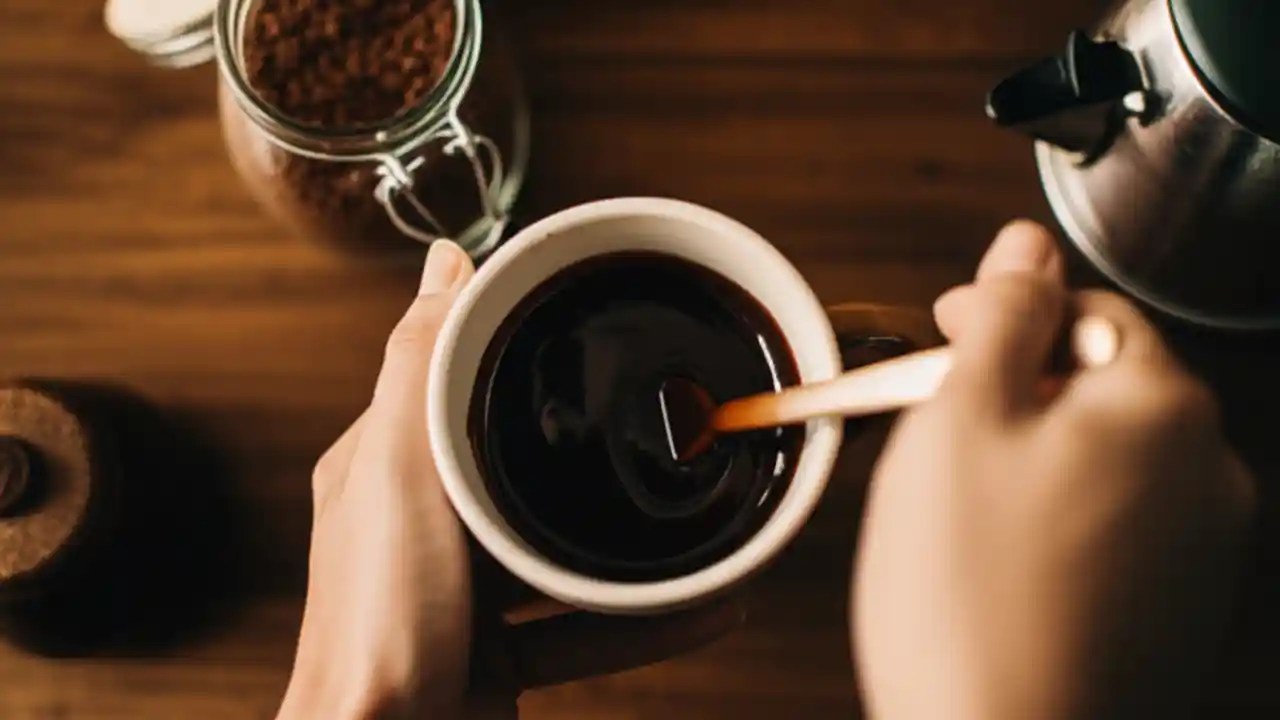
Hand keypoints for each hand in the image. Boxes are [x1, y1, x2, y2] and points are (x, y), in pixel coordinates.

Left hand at [277, 242, 743, 719]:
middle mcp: (422, 529)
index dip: (520, 356)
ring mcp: (460, 597)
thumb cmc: (375, 622)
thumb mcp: (398, 471)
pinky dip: (642, 621)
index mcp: (390, 469)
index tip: (591, 328)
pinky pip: (580, 630)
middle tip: (669, 427)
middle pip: (520, 472)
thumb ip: (421, 368)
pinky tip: (706, 605)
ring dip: (630, 544)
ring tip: (704, 517)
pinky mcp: (495, 659)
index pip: (457, 387)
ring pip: (560, 555)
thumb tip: (449, 262)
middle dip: (592, 457)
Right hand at [853, 222, 1255, 719]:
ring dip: (1034, 453)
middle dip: (1016, 386)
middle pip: (1100, 383)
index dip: (1006, 312)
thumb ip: (1001, 317)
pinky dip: (1057, 518)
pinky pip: (1114, 525)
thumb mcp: (960, 420)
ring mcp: (1201, 546)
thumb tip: (1026, 244)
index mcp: (1161, 405)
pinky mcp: (1177, 605)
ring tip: (959, 502)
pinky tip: (998, 558)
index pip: (1087, 308)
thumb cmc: (972, 599)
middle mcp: (1208, 470)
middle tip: (936, 422)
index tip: (947, 329)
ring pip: (1104, 456)